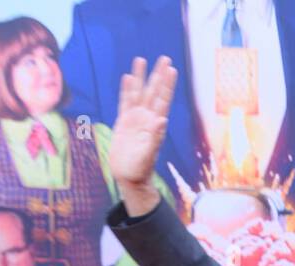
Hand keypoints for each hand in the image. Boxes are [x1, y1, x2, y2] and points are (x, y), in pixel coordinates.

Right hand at [110, 55, 177, 209]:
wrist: (128, 178)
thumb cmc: (139, 171)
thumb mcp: (147, 156)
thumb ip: (154, 138)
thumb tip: (162, 120)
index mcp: (154, 126)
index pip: (162, 101)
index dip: (167, 85)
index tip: (171, 70)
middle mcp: (146, 119)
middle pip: (153, 92)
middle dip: (158, 75)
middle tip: (165, 58)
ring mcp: (135, 120)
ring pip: (138, 93)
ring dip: (140, 77)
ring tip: (141, 59)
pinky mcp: (123, 123)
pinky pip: (125, 102)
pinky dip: (126, 90)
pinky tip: (128, 78)